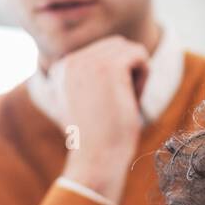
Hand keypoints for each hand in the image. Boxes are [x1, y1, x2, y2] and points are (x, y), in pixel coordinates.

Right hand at [48, 35, 147, 203]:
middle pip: (114, 45)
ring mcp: (87, 61)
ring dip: (135, 73)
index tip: (106, 104)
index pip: (99, 52)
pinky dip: (144, 75)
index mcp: (60, 69)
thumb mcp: (84, 104)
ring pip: (126, 48)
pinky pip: (139, 54)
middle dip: (126, 70)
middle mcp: (69, 60)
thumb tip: (120, 51)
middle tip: (123, 101)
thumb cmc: (96, 139)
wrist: (96, 159)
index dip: (113, 76)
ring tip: (128, 100)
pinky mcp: (108, 66)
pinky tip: (134, 98)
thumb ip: (89, 78)